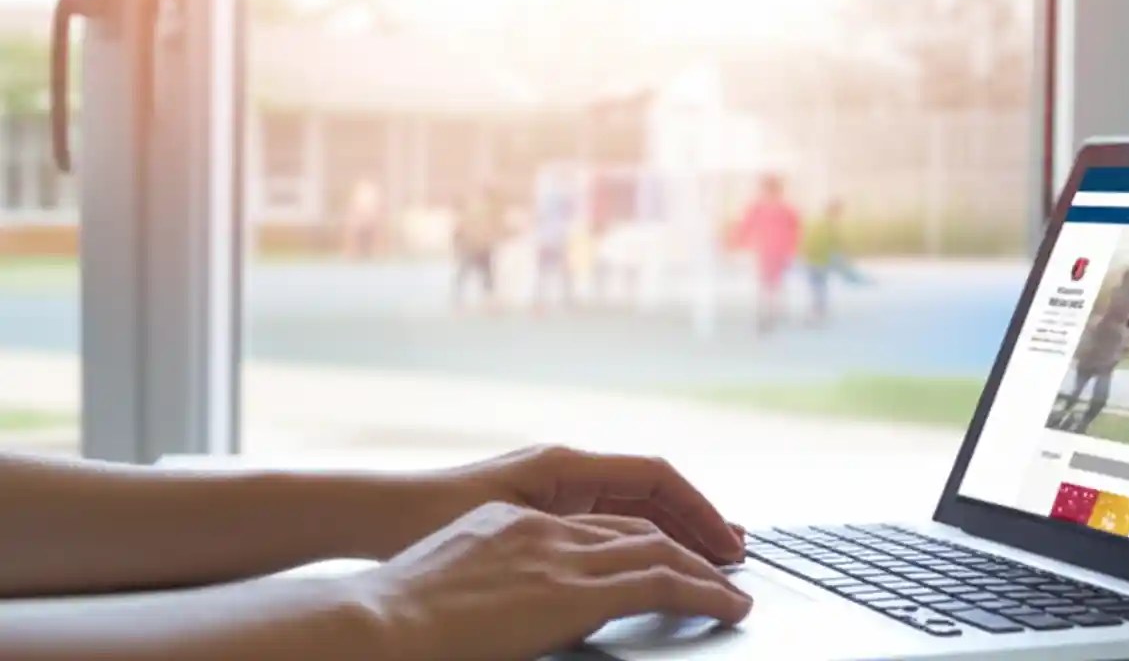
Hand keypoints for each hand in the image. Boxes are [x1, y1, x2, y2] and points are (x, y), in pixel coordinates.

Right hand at [359, 501, 753, 660]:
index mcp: (513, 523)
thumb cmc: (396, 611)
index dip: (638, 534)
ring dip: (703, 566)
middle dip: (684, 539)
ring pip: (658, 549)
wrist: (381, 619)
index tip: (664, 549)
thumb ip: (487, 582)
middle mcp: (544, 527)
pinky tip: (729, 605)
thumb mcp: (448, 580)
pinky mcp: (576, 589)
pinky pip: (660, 582)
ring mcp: (562, 555)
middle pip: (635, 525)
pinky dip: (704, 591)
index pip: (595, 522)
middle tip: (721, 556)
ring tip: (735, 586)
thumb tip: (494, 608)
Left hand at [442, 445, 746, 564]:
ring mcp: (554, 487)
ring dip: (672, 531)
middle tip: (736, 553)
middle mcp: (566, 469)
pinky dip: (637, 539)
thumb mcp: (511, 528)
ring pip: (631, 507)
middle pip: (650, 491)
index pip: (655, 478)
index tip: (729, 542)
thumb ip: (573, 538)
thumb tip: (636, 553)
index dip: (699, 509)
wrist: (380, 514)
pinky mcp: (540, 509)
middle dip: (695, 521)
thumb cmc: (433, 518)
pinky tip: (651, 563)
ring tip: (710, 557)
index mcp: (566, 465)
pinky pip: (605, 520)